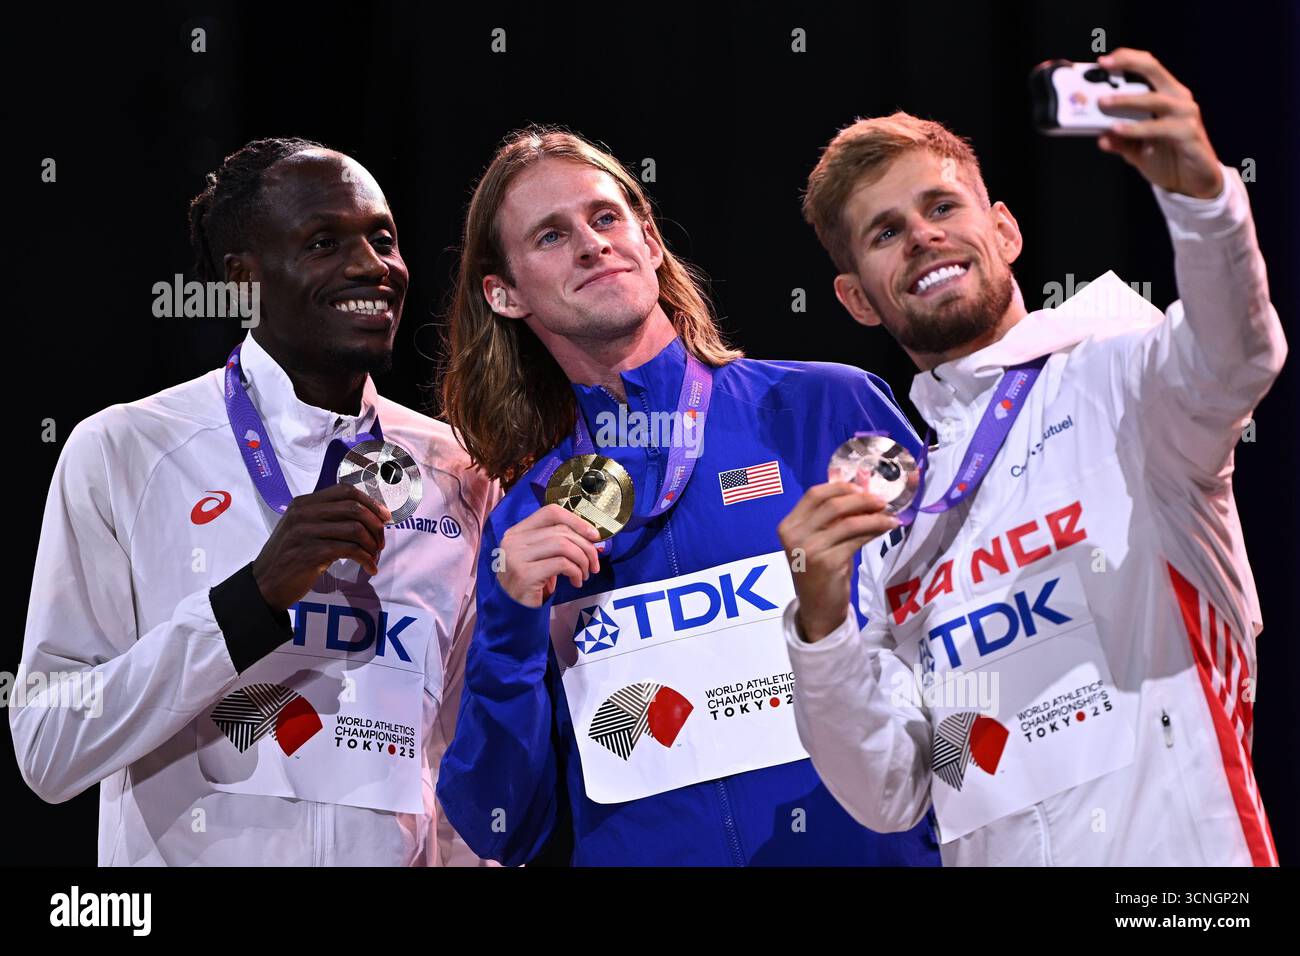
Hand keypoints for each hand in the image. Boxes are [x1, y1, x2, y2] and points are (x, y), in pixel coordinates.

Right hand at [252, 483, 390, 610]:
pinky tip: (369, 568)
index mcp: (303, 503)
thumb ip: (326, 518)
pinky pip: (350, 550)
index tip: (384, 517)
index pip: (345, 491)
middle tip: (380, 542)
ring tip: (374, 556)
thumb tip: (367, 516)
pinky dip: (365, 559)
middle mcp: (303, 514)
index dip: (370, 502)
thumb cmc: (289, 557)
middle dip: (375, 525)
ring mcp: (306, 533)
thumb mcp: (302, 529)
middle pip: (354, 508)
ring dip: (372, 544)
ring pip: (355, 529)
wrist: (265, 585)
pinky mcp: (311, 554)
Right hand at [497, 504, 602, 607]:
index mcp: (517, 531)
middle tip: (594, 563)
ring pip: (563, 545)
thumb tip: (592, 536)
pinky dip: (576, 572)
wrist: (512, 610)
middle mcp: (514, 540)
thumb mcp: (542, 557)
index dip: (576, 520)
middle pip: (561, 530)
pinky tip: (577, 582)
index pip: (550, 512)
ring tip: (585, 574)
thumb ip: (558, 542)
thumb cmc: (532, 582)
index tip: (593, 535)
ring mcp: (517, 557)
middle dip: (585, 546)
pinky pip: (562, 564)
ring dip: (582, 560)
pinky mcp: (525, 574)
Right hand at [777, 483, 899, 642]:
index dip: (840, 487)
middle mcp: (794, 536)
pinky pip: (857, 539)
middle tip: (882, 500)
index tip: (862, 488)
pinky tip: (886, 527)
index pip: (814, 494)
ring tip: (888, 515)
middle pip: (832, 505)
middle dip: (861, 499)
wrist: (817, 609)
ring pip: (848, 522)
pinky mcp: (827, 563)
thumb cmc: (819, 571)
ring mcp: (809, 550)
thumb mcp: (817, 541)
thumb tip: (863, 492)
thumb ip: (830, 519)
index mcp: (788, 526)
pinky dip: (875, 530)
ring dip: (873, 516)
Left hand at [1095, 48, 1223, 198]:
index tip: (1102, 60)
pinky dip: (1137, 128)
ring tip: (1102, 103)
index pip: (1148, 67)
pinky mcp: (1189, 133)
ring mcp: (1186, 114)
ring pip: (1154, 99)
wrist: (1193, 183)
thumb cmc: (1168, 158)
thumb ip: (1120, 140)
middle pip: (1153, 70)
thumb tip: (1100, 136)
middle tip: (1102, 66)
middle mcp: (1178, 99)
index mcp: (1166, 95)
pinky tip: (1119, 130)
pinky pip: (1160, 127)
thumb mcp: (1136, 150)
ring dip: (1126, 100)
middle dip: (1127, 64)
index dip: (1127, 58)